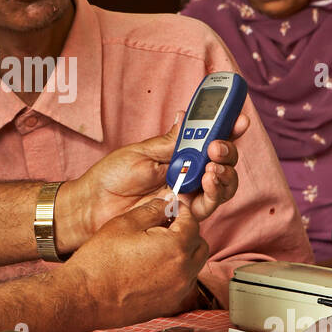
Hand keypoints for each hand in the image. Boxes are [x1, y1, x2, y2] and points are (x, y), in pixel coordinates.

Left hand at [56, 112, 245, 252]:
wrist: (92, 206)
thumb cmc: (111, 178)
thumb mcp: (142, 152)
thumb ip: (171, 141)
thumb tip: (187, 115)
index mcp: (178, 155)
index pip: (209, 141)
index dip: (227, 130)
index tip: (239, 119)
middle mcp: (188, 175)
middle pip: (222, 163)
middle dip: (228, 151)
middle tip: (218, 145)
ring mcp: (188, 195)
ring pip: (223, 186)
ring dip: (225, 173)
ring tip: (214, 165)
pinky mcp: (184, 216)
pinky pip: (209, 205)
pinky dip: (214, 191)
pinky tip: (208, 179)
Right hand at [64, 198, 207, 327]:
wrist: (86, 297)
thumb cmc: (101, 260)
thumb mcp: (125, 224)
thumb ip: (153, 210)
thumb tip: (168, 203)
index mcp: (176, 247)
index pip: (193, 222)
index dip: (182, 212)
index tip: (171, 210)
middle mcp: (183, 272)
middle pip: (200, 245)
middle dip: (188, 233)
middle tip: (166, 228)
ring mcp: (177, 291)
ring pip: (193, 266)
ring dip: (183, 254)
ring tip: (157, 249)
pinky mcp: (169, 305)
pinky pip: (182, 284)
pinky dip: (175, 273)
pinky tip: (152, 268)